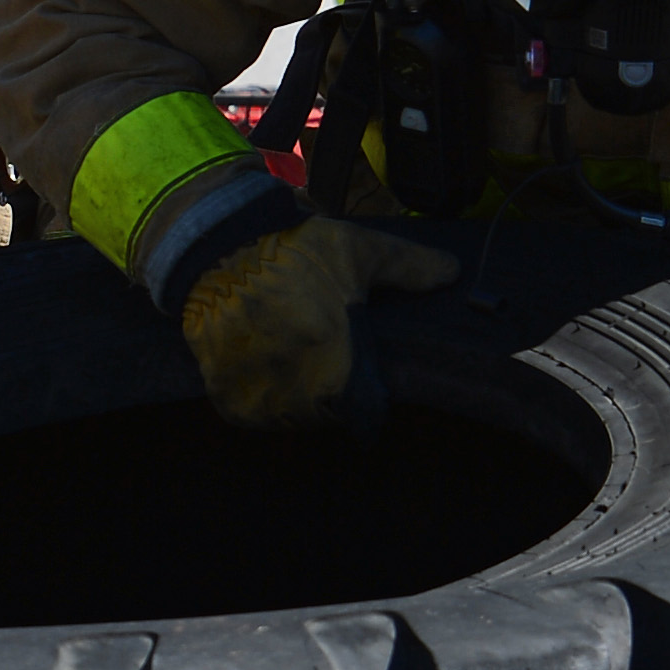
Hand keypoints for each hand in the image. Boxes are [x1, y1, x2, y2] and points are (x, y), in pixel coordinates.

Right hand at [180, 218, 459, 426]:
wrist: (215, 249)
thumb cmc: (293, 252)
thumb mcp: (358, 250)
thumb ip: (409, 268)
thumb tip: (454, 273)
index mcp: (341, 369)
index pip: (367, 417)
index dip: (369, 400)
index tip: (364, 384)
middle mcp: (301, 396)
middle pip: (328, 417)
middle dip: (332, 394)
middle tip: (324, 357)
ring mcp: (261, 400)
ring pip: (290, 419)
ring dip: (296, 400)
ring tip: (292, 360)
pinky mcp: (227, 398)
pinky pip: (253, 415)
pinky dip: (259, 399)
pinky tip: (263, 366)